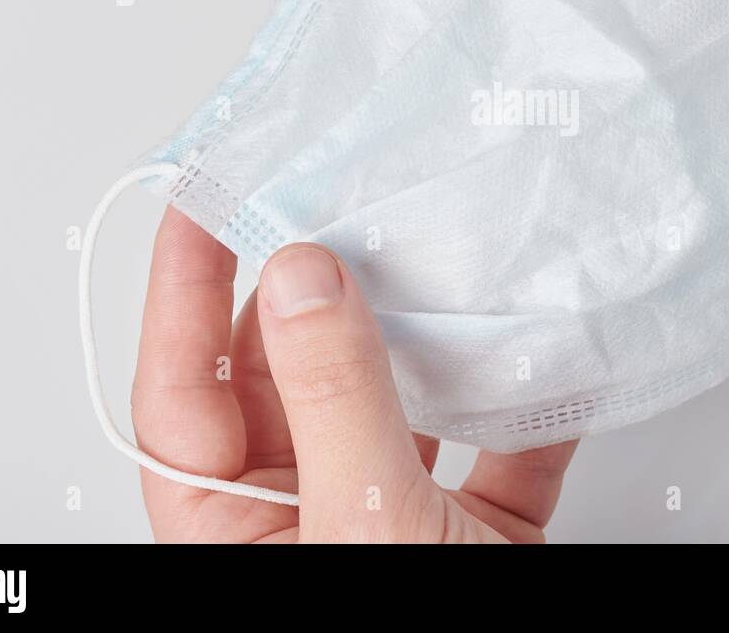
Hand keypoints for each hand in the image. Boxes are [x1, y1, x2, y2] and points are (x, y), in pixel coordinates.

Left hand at [131, 208, 576, 541]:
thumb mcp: (360, 524)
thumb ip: (332, 400)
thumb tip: (301, 280)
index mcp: (234, 528)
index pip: (184, 385)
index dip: (183, 285)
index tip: (205, 199)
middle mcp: (308, 513)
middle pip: (294, 374)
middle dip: (318, 290)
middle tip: (337, 202)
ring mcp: (395, 516)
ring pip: (397, 396)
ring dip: (426, 331)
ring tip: (433, 251)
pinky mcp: (477, 526)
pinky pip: (497, 440)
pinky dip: (528, 397)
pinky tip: (545, 345)